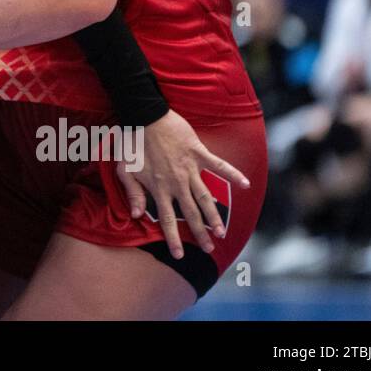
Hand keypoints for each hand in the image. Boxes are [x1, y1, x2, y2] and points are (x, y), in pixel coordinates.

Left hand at [114, 109, 250, 259]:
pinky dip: (233, 174)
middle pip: (190, 212)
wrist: (144, 116)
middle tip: (209, 248)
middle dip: (200, 233)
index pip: (166, 218)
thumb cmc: (132, 142)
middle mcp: (176, 182)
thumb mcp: (125, 170)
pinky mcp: (199, 153)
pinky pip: (219, 166)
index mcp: (158, 187)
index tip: (179, 255)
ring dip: (214, 215)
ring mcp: (189, 168)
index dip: (173, 238)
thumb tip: (136, 216)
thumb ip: (133, 193)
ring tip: (222, 232)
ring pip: (205, 197)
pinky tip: (246, 185)